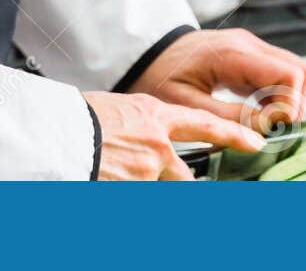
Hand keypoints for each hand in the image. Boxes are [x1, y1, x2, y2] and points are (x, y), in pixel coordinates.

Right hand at [83, 91, 263, 179]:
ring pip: (159, 190)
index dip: (232, 134)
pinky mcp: (135, 191)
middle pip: (184, 176)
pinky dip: (124, 192)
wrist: (52, 135)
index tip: (253, 142)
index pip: (203, 124)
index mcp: (152, 115)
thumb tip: (134, 135)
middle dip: (175, 185)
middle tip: (152, 180)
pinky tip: (107, 184)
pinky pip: (138, 196)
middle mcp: (157, 146)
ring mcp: (147, 173)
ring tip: (115, 176)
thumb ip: (134, 124)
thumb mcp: (111, 109)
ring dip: (140, 185)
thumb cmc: (71, 118)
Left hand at [128, 28, 305, 132]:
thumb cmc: (160, 76)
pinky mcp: (249, 55)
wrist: (147, 54)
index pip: (289, 74)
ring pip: (295, 71)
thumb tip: (267, 130)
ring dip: (289, 100)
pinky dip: (278, 95)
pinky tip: (259, 112)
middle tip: (274, 128)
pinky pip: (279, 73)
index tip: (276, 128)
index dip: (292, 105)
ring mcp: (250, 47)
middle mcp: (248, 45)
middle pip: (300, 71)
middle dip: (295, 104)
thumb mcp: (188, 104)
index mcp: (234, 54)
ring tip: (265, 121)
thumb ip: (230, 118)